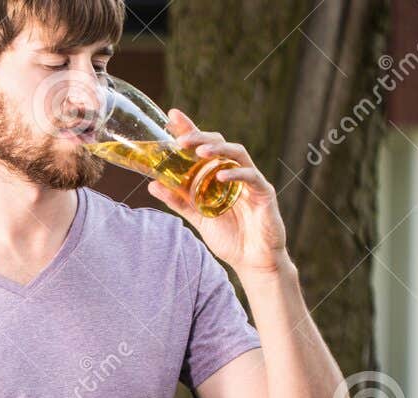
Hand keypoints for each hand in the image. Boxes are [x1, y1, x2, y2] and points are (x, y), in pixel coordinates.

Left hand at [152, 109, 288, 276]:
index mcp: (219, 175)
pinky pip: (251, 177)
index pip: (203, 147)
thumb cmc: (230, 236)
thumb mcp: (197, 217)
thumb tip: (152, 185)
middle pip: (220, 144)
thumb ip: (178, 201)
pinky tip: (221, 175)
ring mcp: (251, 181)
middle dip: (201, 137)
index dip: (190, 130)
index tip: (172, 116)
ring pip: (238, 154)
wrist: (252, 260)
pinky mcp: (264, 193)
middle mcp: (235, 173)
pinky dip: (236, 174)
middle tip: (181, 139)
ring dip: (218, 150)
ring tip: (199, 151)